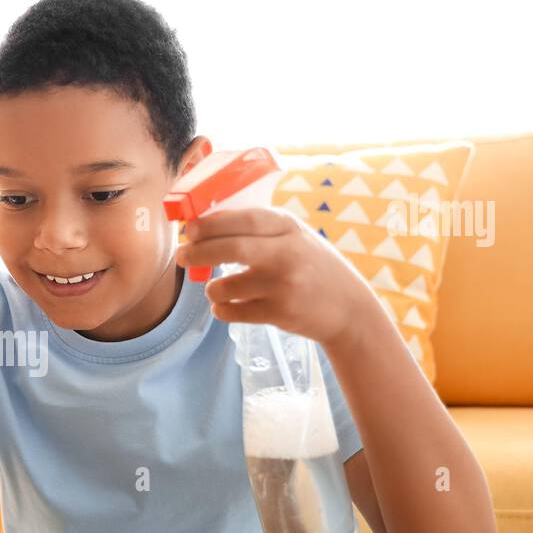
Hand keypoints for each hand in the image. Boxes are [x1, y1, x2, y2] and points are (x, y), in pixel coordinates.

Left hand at [174, 207, 378, 347]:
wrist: (350, 309)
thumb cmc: (313, 268)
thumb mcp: (296, 238)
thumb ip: (261, 231)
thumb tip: (204, 227)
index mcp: (289, 228)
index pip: (244, 219)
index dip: (212, 224)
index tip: (191, 229)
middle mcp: (287, 253)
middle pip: (230, 248)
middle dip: (198, 251)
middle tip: (182, 255)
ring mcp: (283, 285)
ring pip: (225, 286)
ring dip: (211, 288)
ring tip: (215, 288)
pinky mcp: (279, 313)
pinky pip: (232, 311)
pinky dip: (221, 309)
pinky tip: (226, 306)